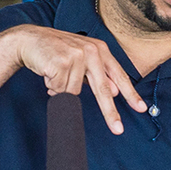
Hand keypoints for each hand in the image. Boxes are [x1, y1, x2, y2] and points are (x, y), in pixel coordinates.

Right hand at [10, 26, 147, 134]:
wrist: (29, 39)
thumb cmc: (57, 51)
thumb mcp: (81, 60)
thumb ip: (97, 75)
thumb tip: (114, 91)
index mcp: (101, 50)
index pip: (119, 76)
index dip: (130, 94)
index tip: (141, 108)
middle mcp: (92, 51)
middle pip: (103, 89)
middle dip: (110, 112)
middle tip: (118, 130)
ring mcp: (77, 55)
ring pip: (74, 92)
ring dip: (62, 89)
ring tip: (55, 74)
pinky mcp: (61, 62)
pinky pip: (60, 88)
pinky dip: (52, 85)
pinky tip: (48, 73)